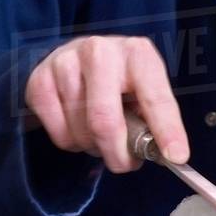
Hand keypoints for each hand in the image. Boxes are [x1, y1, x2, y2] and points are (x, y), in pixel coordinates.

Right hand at [25, 35, 188, 172]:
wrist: (76, 55)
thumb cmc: (118, 78)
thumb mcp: (144, 87)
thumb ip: (155, 116)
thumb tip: (167, 154)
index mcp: (137, 53)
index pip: (155, 97)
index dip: (167, 130)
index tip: (176, 156)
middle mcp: (100, 52)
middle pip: (105, 121)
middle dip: (117, 154)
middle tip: (124, 164)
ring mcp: (65, 63)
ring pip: (80, 132)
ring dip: (94, 147)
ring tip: (100, 136)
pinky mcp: (39, 80)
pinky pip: (59, 134)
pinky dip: (71, 144)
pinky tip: (78, 127)